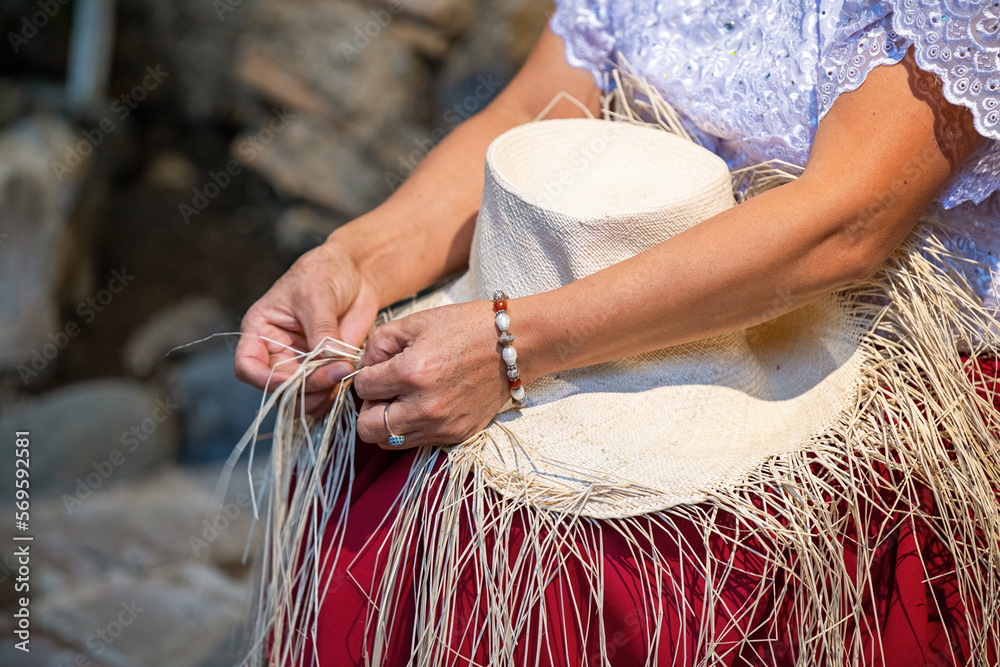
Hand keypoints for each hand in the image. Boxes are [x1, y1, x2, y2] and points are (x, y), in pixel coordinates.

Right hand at [234, 240, 380, 414]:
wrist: (355, 272)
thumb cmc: (324, 273)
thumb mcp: (317, 296)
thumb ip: (321, 331)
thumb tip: (330, 362)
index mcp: (261, 331)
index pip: (247, 367)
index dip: (264, 380)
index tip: (290, 380)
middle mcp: (277, 352)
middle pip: (280, 388)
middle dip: (306, 388)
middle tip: (336, 373)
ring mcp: (302, 364)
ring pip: (301, 398)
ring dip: (321, 396)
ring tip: (345, 374)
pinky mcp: (326, 369)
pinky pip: (325, 394)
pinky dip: (336, 394)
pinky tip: (350, 378)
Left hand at [353, 301, 511, 448]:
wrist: (517, 345)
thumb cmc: (468, 327)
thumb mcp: (417, 322)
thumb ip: (379, 343)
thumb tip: (365, 367)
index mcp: (411, 372)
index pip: (361, 389)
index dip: (365, 376)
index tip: (380, 369)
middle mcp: (424, 406)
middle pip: (367, 428)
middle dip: (369, 408)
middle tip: (384, 392)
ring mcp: (442, 425)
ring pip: (389, 442)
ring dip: (389, 422)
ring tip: (404, 400)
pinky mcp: (458, 435)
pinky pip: (419, 442)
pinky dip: (414, 427)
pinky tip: (427, 404)